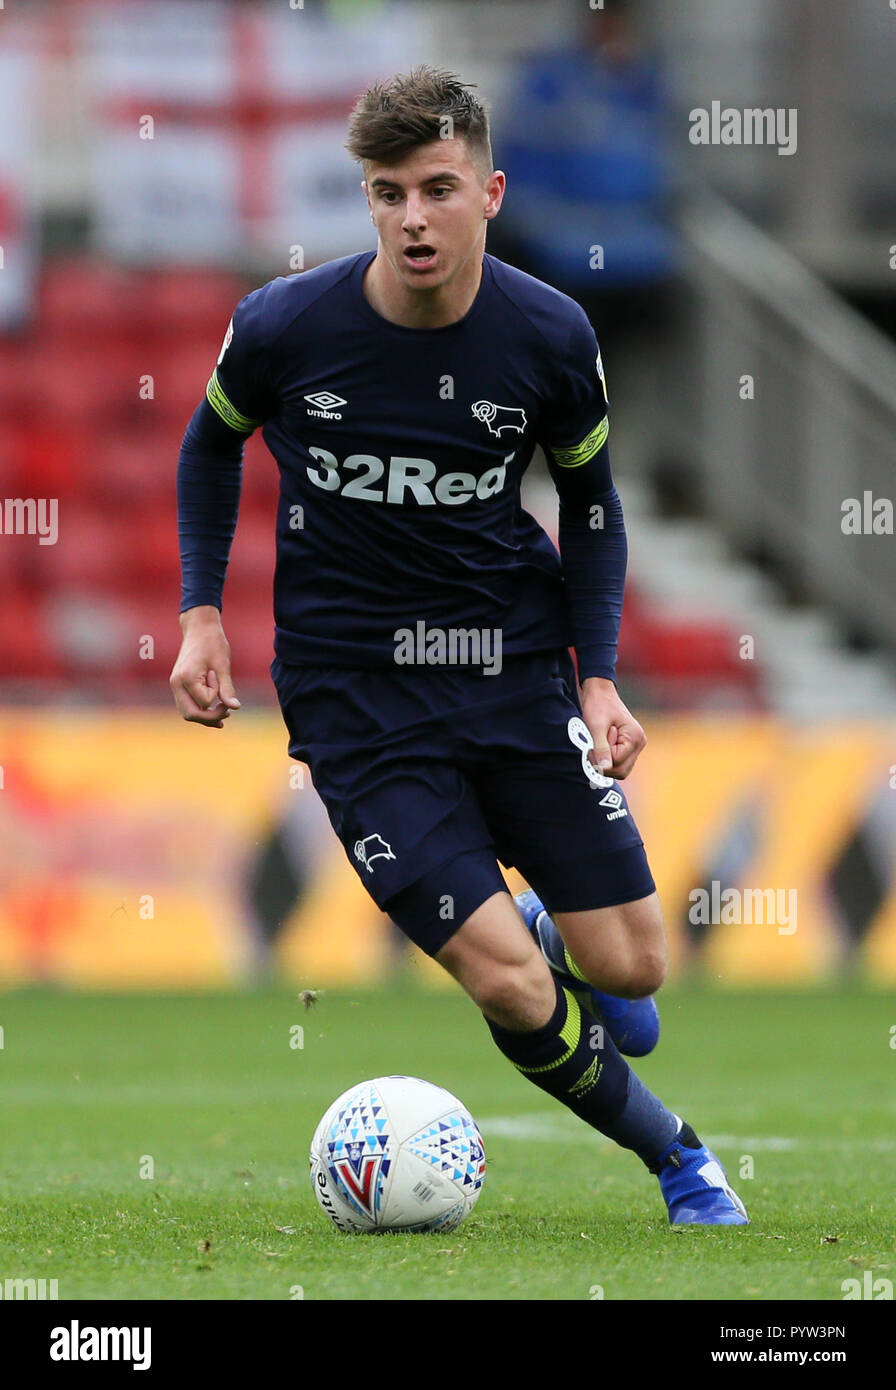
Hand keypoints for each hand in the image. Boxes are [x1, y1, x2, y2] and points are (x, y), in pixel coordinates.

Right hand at [169, 606, 240, 728]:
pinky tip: (215, 711)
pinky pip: (188, 704)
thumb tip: (235, 707)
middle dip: (210, 718)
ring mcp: (176, 685)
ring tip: (224, 716)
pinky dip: (200, 710)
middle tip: (228, 715)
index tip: (221, 679)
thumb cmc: (212, 642)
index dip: (217, 697)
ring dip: (205, 717)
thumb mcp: (223, 665)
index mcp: (186, 677)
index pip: (204, 702)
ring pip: (187, 712)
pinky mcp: (179, 685)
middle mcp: (176, 683)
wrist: (199, 628)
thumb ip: (227, 688)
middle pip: (190, 714)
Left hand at [579, 676, 645, 780]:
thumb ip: (601, 748)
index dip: (601, 756)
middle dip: (603, 763)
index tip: (593, 742)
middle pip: (621, 770)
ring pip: (619, 769)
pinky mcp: (629, 747)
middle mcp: (639, 743)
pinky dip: (606, 758)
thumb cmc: (598, 705)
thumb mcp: (596, 727)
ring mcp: (636, 746)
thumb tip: (604, 768)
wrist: (600, 692)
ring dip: (604, 761)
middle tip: (593, 747)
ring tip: (597, 744)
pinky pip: (618, 762)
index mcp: (635, 737)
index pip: (617, 763)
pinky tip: (601, 745)